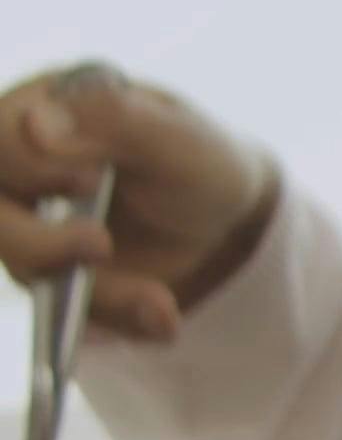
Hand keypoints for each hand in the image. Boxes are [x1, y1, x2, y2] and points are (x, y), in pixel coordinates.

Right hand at [0, 64, 280, 342]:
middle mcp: (16, 176)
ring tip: (161, 306)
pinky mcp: (54, 279)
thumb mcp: (174, 134)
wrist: (223, 217)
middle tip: (101, 246)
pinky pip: (67, 312)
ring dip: (97, 294)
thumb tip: (33, 123)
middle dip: (40, 243)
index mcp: (37, 115)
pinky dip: (115, 320)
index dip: (31, 165)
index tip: (93, 179)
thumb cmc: (194, 155)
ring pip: (28, 270)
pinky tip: (159, 323)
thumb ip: (113, 118)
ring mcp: (28, 231)